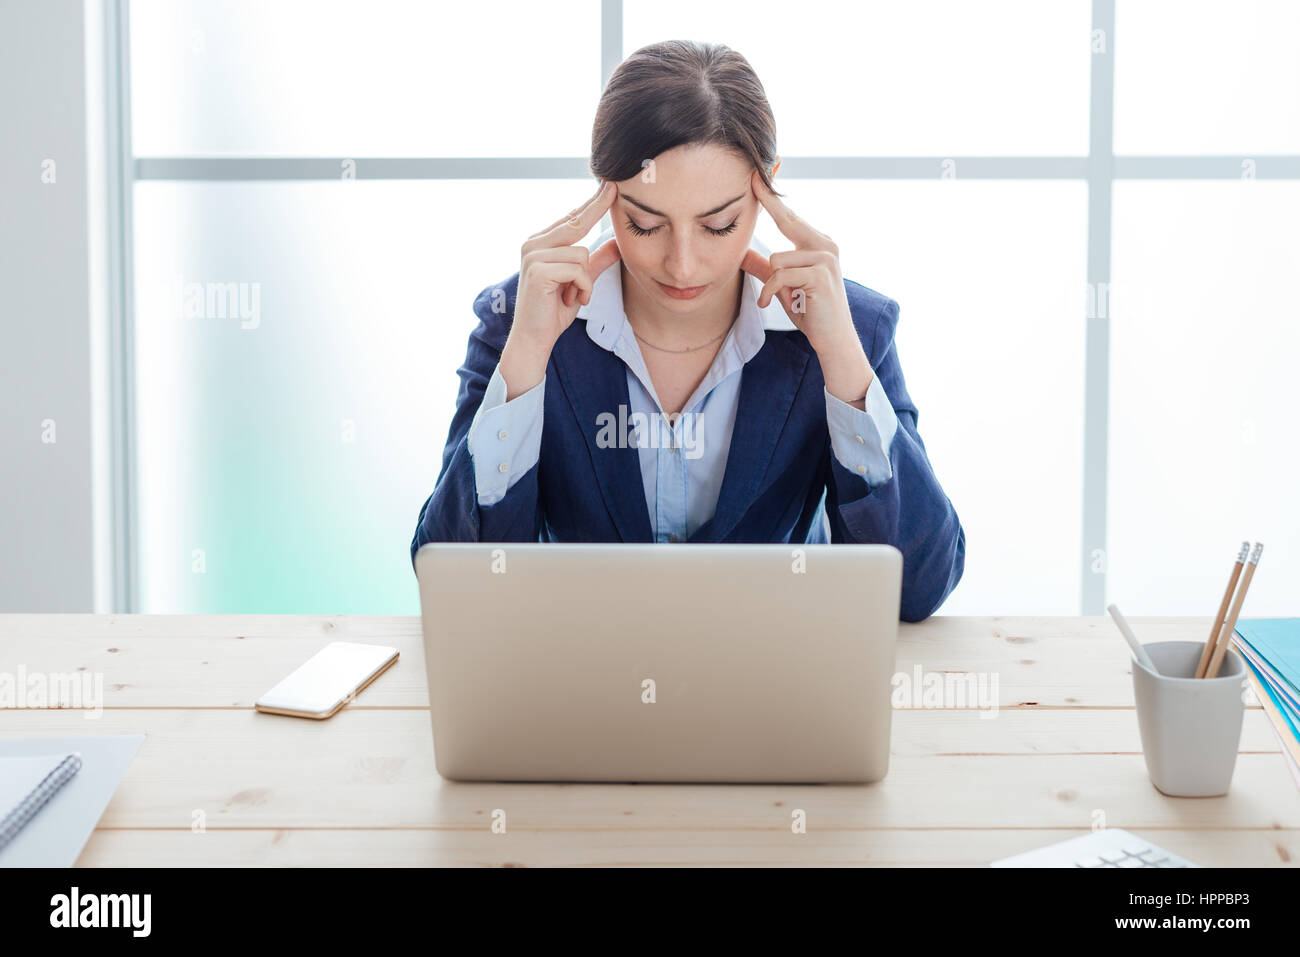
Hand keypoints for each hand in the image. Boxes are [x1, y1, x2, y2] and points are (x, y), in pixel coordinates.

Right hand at [501, 181, 621, 397]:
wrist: (534, 340)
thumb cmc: (553, 313)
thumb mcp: (580, 283)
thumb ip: (596, 262)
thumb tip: (616, 243)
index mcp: (540, 244)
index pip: (571, 218)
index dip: (591, 202)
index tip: (609, 185)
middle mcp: (533, 244)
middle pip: (576, 223)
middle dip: (596, 208)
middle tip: (614, 186)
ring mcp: (533, 255)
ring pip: (580, 253)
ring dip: (585, 281)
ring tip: (572, 296)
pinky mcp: (538, 270)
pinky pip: (577, 269)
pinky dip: (582, 288)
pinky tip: (569, 301)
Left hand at [741, 169, 873, 405]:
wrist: (833, 339)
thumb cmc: (810, 312)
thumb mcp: (782, 286)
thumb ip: (764, 267)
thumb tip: (741, 253)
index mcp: (818, 244)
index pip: (791, 217)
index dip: (772, 198)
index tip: (757, 177)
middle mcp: (825, 245)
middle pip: (787, 220)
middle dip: (768, 201)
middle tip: (751, 177)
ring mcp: (825, 259)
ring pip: (777, 258)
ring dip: (771, 283)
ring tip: (781, 298)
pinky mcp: (820, 275)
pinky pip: (780, 275)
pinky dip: (771, 292)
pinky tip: (773, 304)